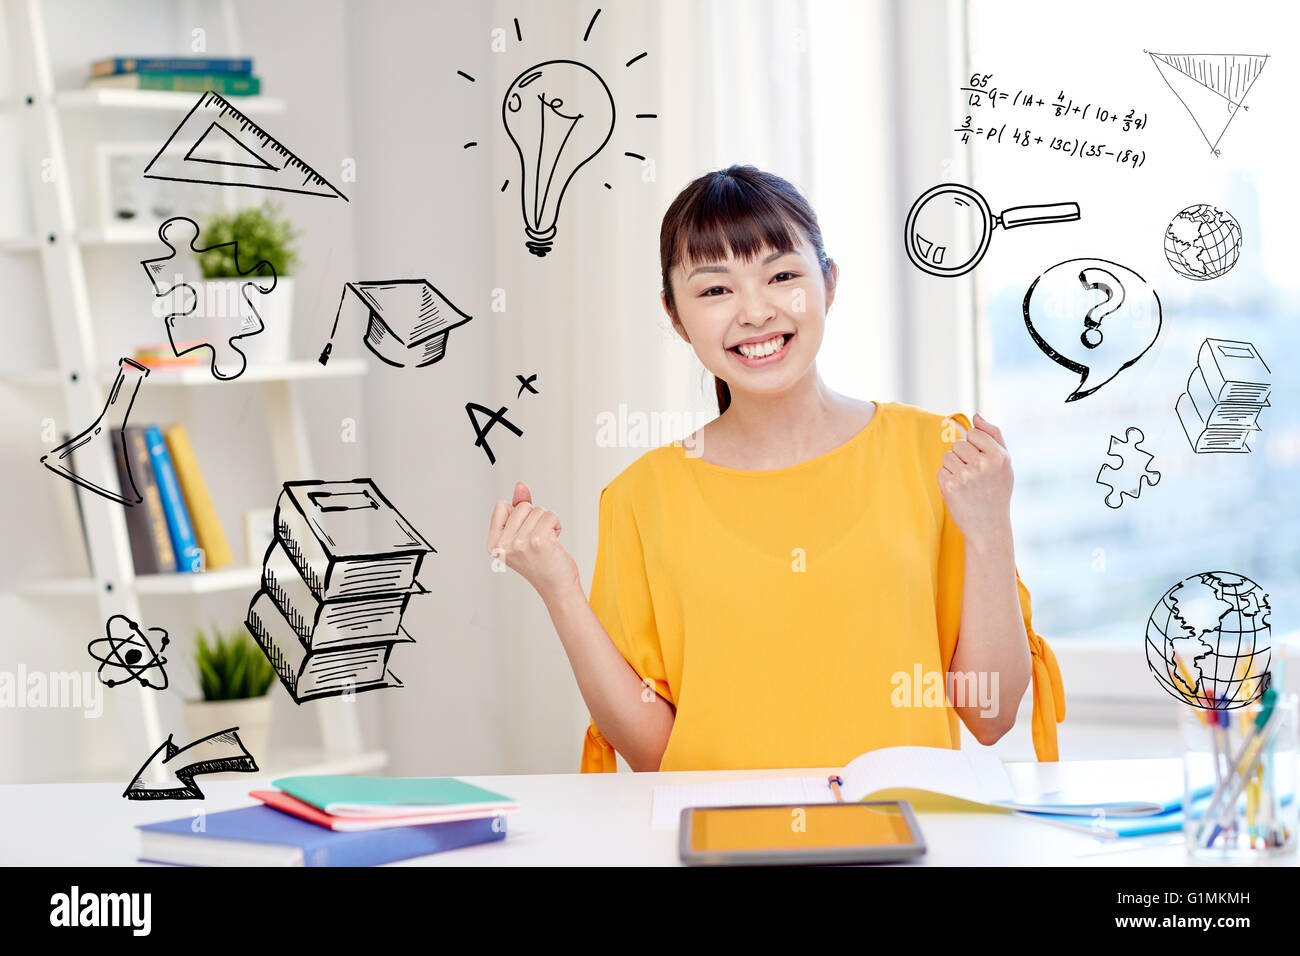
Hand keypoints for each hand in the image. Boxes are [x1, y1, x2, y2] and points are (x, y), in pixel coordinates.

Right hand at [487, 481, 580, 602]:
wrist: (557, 587)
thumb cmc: (541, 562)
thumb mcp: (522, 534)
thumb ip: (518, 508)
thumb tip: (520, 485)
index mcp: (493, 543)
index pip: (502, 505)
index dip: (518, 515)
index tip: (523, 536)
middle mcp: (503, 544)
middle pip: (522, 506)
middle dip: (535, 518)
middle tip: (537, 542)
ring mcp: (520, 543)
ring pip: (538, 510)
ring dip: (547, 523)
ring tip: (546, 543)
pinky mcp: (538, 541)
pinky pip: (551, 516)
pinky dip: (557, 526)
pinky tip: (553, 543)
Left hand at [937, 413, 1013, 547]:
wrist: (988, 526)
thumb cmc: (996, 491)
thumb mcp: (1005, 463)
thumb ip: (993, 435)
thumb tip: (976, 415)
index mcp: (999, 456)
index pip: (974, 433)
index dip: (975, 446)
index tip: (981, 461)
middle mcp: (983, 464)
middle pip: (958, 443)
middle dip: (963, 457)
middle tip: (974, 476)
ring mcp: (966, 475)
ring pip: (947, 456)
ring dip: (953, 467)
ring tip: (967, 483)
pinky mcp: (950, 486)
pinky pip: (941, 470)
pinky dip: (946, 480)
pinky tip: (959, 491)